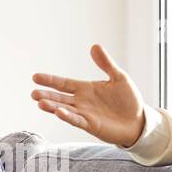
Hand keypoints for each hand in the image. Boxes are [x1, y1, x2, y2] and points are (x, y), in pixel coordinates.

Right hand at [31, 44, 146, 146]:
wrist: (139, 120)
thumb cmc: (128, 100)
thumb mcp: (119, 77)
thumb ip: (106, 63)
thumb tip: (94, 46)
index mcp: (85, 89)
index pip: (64, 83)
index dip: (50, 80)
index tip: (35, 77)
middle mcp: (81, 101)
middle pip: (60, 97)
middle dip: (46, 95)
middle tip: (33, 93)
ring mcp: (85, 114)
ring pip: (64, 109)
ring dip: (52, 106)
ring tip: (40, 102)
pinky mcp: (91, 125)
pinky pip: (77, 120)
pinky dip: (68, 116)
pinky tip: (58, 112)